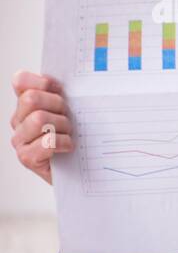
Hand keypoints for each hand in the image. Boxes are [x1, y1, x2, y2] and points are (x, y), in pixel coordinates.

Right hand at [10, 71, 71, 185]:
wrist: (83, 172)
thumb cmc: (79, 139)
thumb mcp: (74, 111)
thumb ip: (65, 94)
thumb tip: (66, 80)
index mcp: (26, 105)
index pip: (21, 81)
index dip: (44, 82)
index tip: (61, 91)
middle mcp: (18, 120)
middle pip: (31, 99)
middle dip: (58, 105)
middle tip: (69, 117)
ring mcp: (20, 140)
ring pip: (39, 119)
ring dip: (62, 126)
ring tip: (70, 134)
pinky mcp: (27, 158)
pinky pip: (46, 141)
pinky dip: (63, 142)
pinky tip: (69, 147)